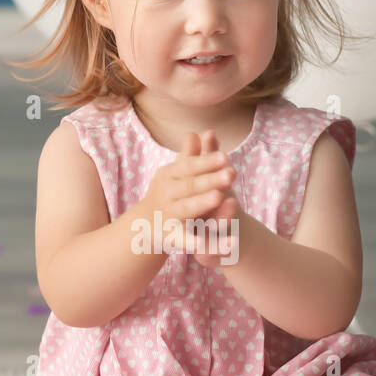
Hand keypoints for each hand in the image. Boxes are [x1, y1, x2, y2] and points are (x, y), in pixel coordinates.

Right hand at [139, 129, 238, 266]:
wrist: (144, 225)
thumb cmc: (169, 193)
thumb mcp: (177, 174)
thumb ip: (189, 156)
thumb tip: (196, 132)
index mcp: (168, 176)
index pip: (189, 166)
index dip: (206, 162)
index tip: (225, 156)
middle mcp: (166, 194)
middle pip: (190, 186)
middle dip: (210, 180)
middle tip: (230, 175)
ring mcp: (167, 215)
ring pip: (187, 209)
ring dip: (202, 203)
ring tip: (219, 197)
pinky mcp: (170, 236)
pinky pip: (182, 239)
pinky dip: (191, 241)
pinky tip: (203, 242)